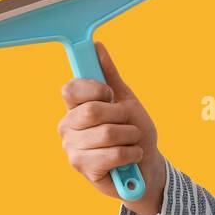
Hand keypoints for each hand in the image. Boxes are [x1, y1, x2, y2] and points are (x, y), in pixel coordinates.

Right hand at [57, 41, 165, 214]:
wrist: (146, 166)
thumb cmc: (134, 132)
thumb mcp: (126, 100)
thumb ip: (110, 75)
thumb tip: (97, 46)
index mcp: (75, 107)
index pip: (71, 89)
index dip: (95, 89)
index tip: (111, 95)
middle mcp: (68, 126)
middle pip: (91, 111)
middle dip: (121, 116)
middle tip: (128, 123)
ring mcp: (72, 148)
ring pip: (106, 134)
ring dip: (130, 137)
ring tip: (132, 142)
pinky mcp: (83, 168)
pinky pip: (113, 154)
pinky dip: (131, 154)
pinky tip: (131, 157)